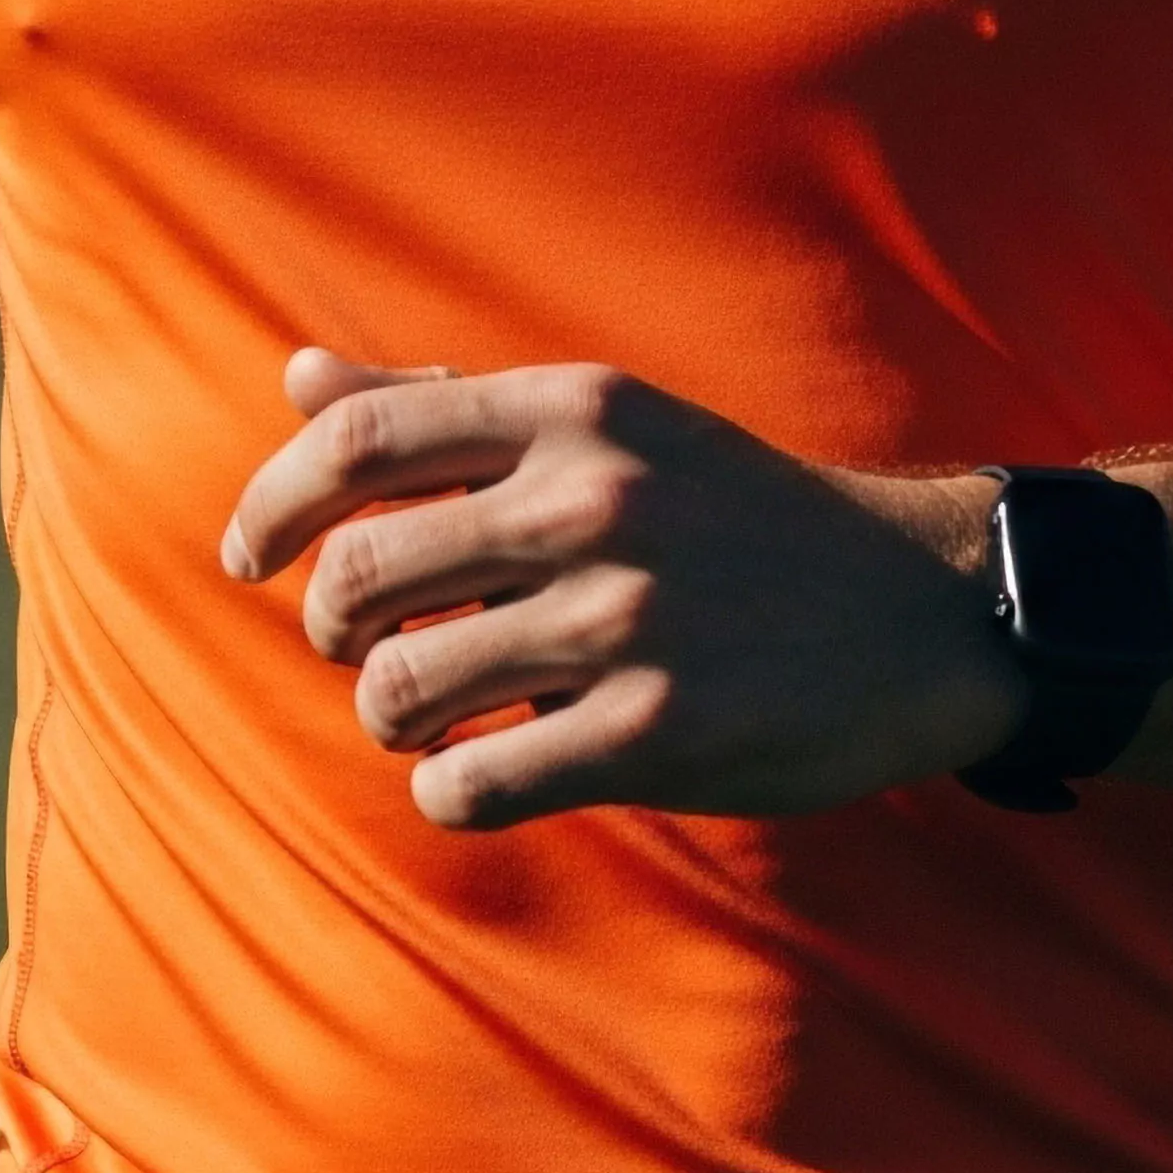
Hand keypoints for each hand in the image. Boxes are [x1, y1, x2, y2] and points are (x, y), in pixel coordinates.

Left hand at [223, 349, 1021, 828]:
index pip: (356, 439)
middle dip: (330, 632)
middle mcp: (592, 502)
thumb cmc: (745, 521)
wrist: (926, 610)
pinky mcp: (657, 732)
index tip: (247, 560)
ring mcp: (625, 619)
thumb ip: (452, 411)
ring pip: (400, 690)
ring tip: (429, 722)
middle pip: (357, 576)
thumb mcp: (614, 429)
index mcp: (572, 411)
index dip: (270, 505)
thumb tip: (296, 378)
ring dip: (389, 719)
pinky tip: (479, 781)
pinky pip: (474, 784)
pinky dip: (449, 795)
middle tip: (359, 654)